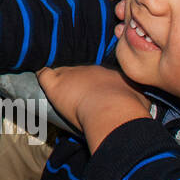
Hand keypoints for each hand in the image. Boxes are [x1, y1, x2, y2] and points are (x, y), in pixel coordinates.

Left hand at [37, 65, 151, 151]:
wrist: (114, 111)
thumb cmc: (130, 107)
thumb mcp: (140, 99)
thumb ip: (137, 97)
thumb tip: (139, 102)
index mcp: (110, 73)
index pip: (98, 75)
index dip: (94, 82)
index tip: (94, 90)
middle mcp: (91, 69)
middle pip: (79, 71)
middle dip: (78, 80)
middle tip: (78, 93)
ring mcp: (72, 74)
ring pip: (60, 71)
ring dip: (59, 78)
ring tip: (58, 86)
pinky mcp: (56, 84)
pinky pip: (43, 74)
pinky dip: (41, 74)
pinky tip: (39, 76)